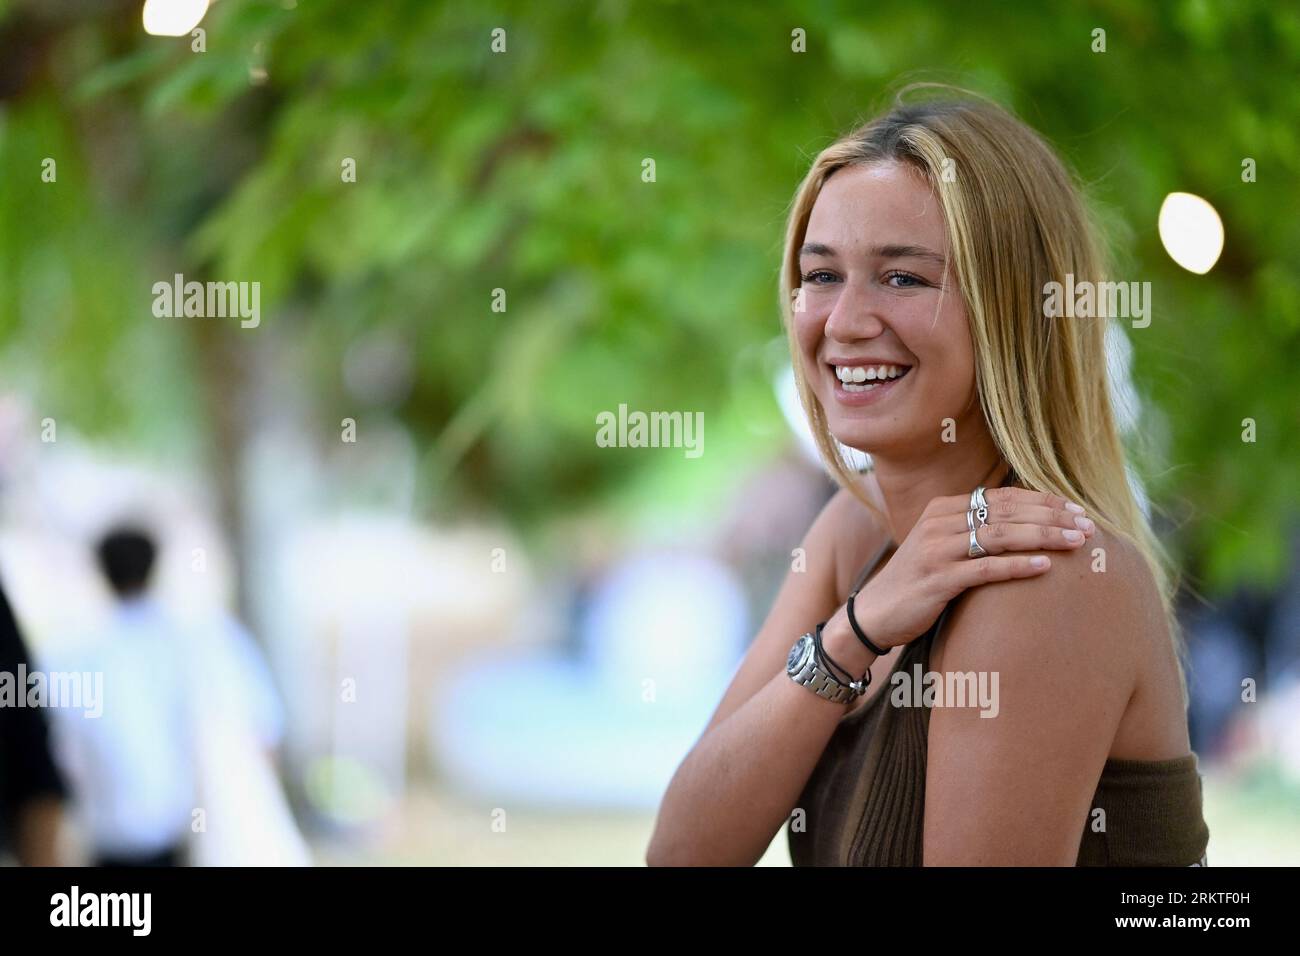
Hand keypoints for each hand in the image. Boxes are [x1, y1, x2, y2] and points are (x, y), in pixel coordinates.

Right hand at [843, 488, 1093, 651]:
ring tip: (1076, 542)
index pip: (1003, 497)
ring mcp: (936, 550)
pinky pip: (985, 569)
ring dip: (1044, 537)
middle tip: (1088, 526)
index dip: (1043, 501)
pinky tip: (1046, 568)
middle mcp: (939, 523)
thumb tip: (1027, 524)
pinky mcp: (937, 579)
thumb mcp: (943, 547)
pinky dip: (1018, 566)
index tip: (1077, 510)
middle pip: (1006, 512)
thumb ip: (974, 532)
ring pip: (1000, 536)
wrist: (875, 614)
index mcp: (942, 508)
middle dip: (1052, 517)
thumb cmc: (918, 582)